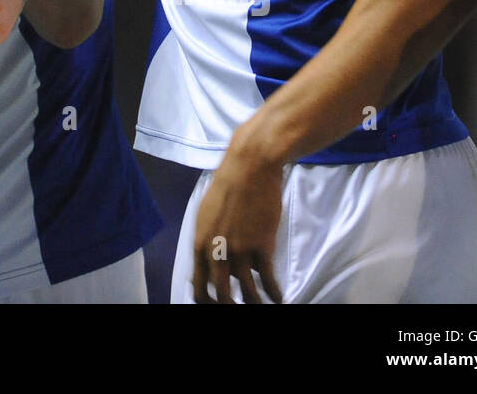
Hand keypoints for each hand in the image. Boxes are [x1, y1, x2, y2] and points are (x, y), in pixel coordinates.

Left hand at [191, 146, 285, 303]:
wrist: (249, 167)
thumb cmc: (228, 185)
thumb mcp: (206, 213)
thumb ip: (207, 239)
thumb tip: (209, 262)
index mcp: (199, 241)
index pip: (198, 283)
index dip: (206, 300)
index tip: (214, 305)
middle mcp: (216, 250)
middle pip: (220, 293)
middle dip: (228, 306)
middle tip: (237, 309)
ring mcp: (239, 250)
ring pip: (247, 291)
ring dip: (255, 303)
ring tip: (261, 306)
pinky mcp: (262, 247)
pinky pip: (268, 280)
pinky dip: (274, 293)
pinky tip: (279, 298)